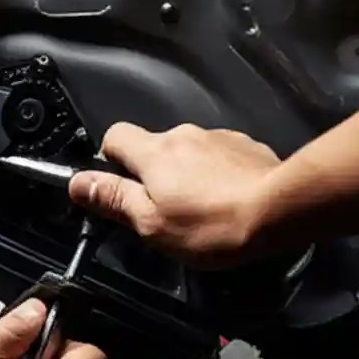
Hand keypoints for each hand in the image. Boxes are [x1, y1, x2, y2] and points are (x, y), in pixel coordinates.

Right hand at [69, 122, 279, 268]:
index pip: (114, 136)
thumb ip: (113, 199)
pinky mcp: (247, 146)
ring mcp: (218, 137)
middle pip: (153, 147)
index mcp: (154, 153)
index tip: (121, 189)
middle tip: (165, 211)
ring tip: (203, 210)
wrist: (281, 210)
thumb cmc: (212, 224)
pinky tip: (229, 200)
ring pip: (188, 152)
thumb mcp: (151, 223)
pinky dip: (217, 174)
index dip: (110, 161)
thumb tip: (78, 182)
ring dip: (188, 174)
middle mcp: (183, 134)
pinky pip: (220, 157)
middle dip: (153, 174)